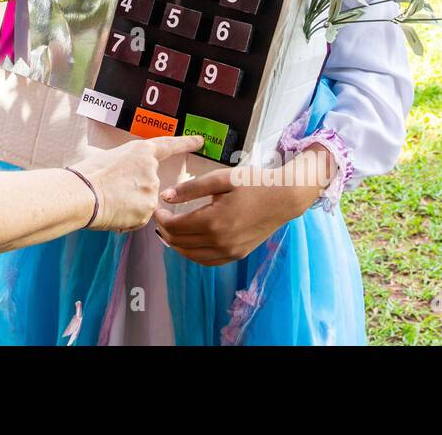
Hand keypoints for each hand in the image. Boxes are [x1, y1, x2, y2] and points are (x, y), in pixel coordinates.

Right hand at [72, 135, 204, 232]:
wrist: (81, 194)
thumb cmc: (88, 174)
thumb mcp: (110, 159)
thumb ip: (128, 167)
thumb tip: (127, 181)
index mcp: (142, 152)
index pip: (169, 145)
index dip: (185, 142)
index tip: (200, 141)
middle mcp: (152, 171)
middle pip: (148, 182)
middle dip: (133, 189)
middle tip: (111, 190)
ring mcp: (151, 193)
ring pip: (143, 201)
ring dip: (129, 204)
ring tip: (109, 201)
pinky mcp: (147, 212)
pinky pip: (139, 217)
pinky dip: (127, 217)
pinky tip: (113, 212)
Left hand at [153, 146, 333, 265]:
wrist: (284, 197)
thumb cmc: (253, 183)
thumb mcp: (221, 179)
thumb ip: (191, 189)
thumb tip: (165, 196)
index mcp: (214, 221)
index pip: (175, 227)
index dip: (161, 219)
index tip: (156, 209)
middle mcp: (220, 241)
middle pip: (180, 243)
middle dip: (165, 231)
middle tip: (160, 218)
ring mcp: (229, 251)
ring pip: (191, 256)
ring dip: (176, 245)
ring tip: (170, 230)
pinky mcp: (237, 255)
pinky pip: (207, 261)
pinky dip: (193, 254)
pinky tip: (189, 243)